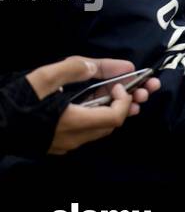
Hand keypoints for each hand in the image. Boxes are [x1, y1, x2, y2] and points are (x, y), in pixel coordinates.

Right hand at [25, 57, 162, 154]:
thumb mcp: (45, 76)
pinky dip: (97, 117)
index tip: (118, 85)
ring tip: (126, 92)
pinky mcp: (56, 144)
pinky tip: (98, 102)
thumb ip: (80, 68)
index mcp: (72, 123)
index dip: (123, 100)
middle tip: (143, 87)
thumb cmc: (15, 101)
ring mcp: (64, 145)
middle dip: (129, 103)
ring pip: (99, 129)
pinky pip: (85, 132)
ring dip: (115, 110)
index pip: (114, 118)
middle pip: (111, 125)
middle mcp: (72, 139)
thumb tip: (118, 66)